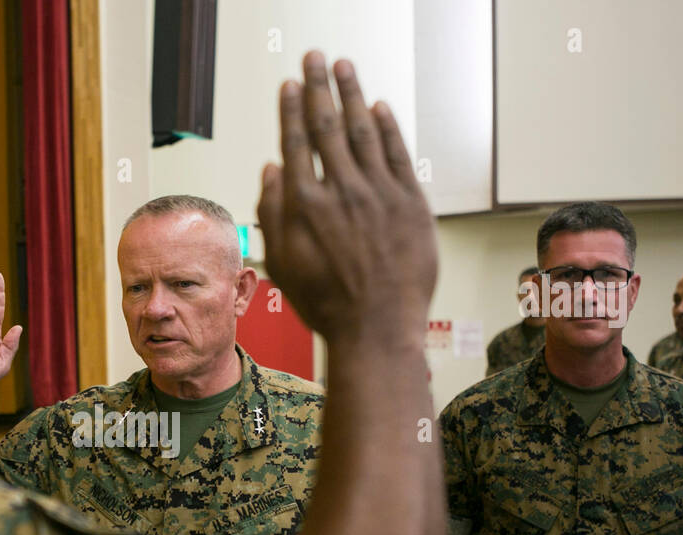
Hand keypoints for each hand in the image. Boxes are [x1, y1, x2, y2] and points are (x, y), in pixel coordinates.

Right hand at [257, 52, 435, 348]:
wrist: (376, 329)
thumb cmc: (326, 303)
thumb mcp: (282, 264)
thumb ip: (272, 212)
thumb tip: (271, 169)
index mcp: (306, 204)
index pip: (297, 142)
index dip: (293, 109)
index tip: (290, 85)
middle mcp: (342, 190)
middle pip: (328, 126)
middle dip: (320, 87)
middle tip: (315, 58)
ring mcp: (379, 194)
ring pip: (363, 131)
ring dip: (353, 95)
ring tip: (344, 67)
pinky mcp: (410, 203)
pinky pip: (398, 154)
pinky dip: (387, 128)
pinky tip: (379, 109)